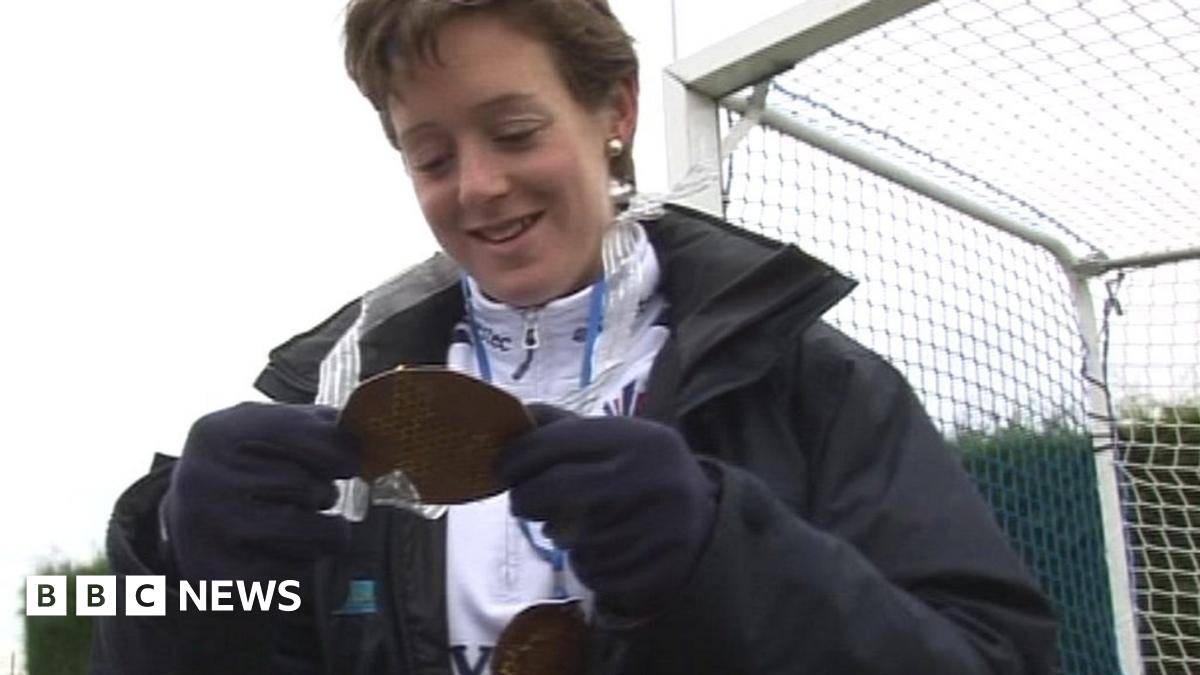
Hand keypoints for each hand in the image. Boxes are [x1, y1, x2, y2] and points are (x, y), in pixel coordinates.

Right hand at [163, 402, 360, 581]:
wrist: (185, 518)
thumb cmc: (241, 466)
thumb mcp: (261, 428)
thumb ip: (312, 424)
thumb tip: (363, 430)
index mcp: (218, 433)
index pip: (298, 433)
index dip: (339, 450)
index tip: (351, 464)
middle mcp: (206, 478)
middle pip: (307, 486)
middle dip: (326, 493)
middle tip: (317, 496)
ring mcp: (209, 528)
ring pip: (307, 531)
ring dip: (326, 529)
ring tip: (312, 522)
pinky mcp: (218, 574)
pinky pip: (293, 572)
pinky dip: (304, 561)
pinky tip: (288, 550)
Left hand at [497, 405, 716, 614]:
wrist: (704, 518)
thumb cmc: (643, 472)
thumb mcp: (618, 438)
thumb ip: (566, 428)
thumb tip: (515, 416)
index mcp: (638, 438)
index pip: (555, 443)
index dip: (517, 458)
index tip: (502, 470)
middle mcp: (649, 478)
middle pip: (554, 490)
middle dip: (526, 498)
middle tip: (523, 502)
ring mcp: (655, 527)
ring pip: (570, 537)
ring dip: (560, 535)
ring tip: (579, 524)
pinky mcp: (655, 569)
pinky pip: (592, 572)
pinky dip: (586, 565)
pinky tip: (603, 550)